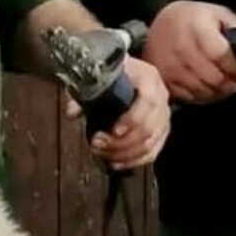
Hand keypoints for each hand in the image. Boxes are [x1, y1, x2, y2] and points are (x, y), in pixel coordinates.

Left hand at [76, 55, 170, 170]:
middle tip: (96, 143)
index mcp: (148, 78)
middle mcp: (161, 97)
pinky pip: (152, 152)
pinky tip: (115, 162)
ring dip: (123, 154)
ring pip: (150, 144)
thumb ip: (83, 94)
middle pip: (148, 128)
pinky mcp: (161, 132)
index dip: (131, 120)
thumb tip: (71, 112)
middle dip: (120, 142)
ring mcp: (163, 116)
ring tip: (101, 153)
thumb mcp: (98, 77)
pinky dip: (133, 161)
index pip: (148, 102)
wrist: (126, 73)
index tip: (112, 131)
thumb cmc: (113, 74)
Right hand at [144, 0, 235, 102]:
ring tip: (224, 82)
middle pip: (215, 78)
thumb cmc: (193, 19)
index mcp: (198, 29)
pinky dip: (203, 96)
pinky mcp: (165, 80)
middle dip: (231, 82)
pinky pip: (190, 97)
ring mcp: (172, 66)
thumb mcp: (219, 14)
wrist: (161, 23)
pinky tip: (209, 86)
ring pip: (204, 91)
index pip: (222, 57)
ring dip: (219, 91)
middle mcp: (182, 49)